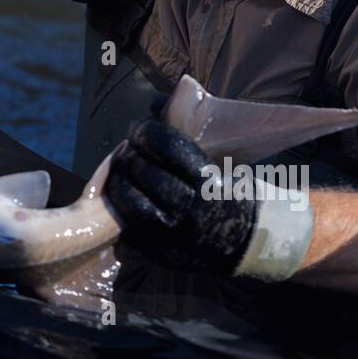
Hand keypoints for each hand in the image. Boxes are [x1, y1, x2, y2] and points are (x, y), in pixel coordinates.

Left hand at [105, 117, 255, 273]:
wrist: (240, 241)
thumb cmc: (224, 192)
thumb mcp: (219, 162)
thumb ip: (186, 133)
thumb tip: (154, 103)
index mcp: (207, 182)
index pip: (167, 147)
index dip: (146, 131)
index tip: (139, 127)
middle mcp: (189, 209)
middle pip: (143, 172)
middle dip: (130, 155)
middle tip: (128, 150)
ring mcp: (170, 236)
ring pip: (126, 203)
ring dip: (118, 181)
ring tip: (121, 172)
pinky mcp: (156, 255)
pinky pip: (124, 229)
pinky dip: (119, 213)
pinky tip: (123, 200)